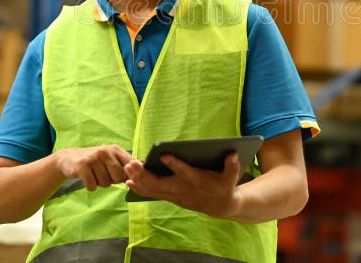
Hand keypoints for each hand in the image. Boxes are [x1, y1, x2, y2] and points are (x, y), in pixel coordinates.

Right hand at [54, 145, 133, 190]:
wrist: (69, 158)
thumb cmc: (95, 161)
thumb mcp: (110, 158)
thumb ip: (124, 165)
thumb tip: (140, 175)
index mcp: (116, 150)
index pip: (131, 164)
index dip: (131, 176)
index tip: (128, 180)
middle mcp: (106, 152)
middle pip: (119, 177)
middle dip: (112, 181)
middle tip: (104, 175)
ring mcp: (94, 158)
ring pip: (106, 183)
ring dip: (100, 183)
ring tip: (94, 174)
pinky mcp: (83, 166)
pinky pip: (93, 186)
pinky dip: (90, 186)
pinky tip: (87, 178)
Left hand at [124, 153, 242, 217]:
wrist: (220, 207)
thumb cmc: (224, 187)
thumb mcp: (231, 177)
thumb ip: (231, 165)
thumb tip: (233, 153)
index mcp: (197, 180)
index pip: (184, 172)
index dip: (175, 164)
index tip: (164, 155)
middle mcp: (183, 189)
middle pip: (160, 183)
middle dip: (145, 174)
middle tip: (132, 164)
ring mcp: (174, 195)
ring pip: (153, 189)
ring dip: (139, 180)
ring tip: (127, 169)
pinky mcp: (170, 197)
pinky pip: (152, 194)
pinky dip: (140, 189)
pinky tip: (128, 182)